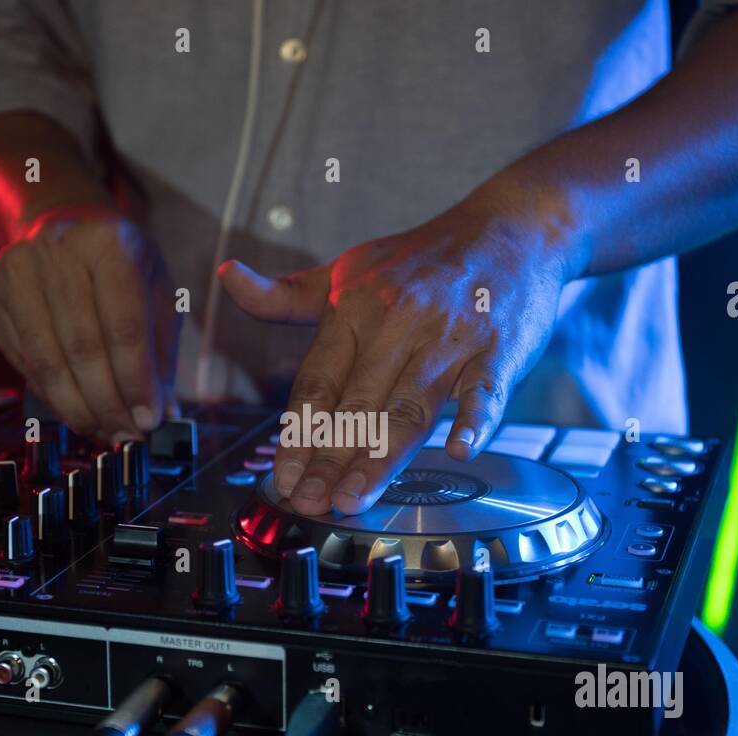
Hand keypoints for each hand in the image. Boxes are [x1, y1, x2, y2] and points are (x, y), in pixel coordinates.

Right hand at [0, 205, 179, 443]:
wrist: (67, 226)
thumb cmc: (121, 268)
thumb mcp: (156, 296)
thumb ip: (159, 354)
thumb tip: (162, 413)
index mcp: (108, 243)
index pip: (123, 325)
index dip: (136, 381)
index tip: (148, 419)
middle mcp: (56, 249)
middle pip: (81, 347)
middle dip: (107, 403)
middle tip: (127, 434)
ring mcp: (15, 268)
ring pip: (46, 360)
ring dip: (77, 407)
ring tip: (103, 429)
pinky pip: (22, 360)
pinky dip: (52, 395)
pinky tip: (75, 410)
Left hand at [219, 200, 572, 514]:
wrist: (512, 228)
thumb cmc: (423, 258)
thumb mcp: (347, 268)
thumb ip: (285, 293)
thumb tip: (225, 276)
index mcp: (354, 307)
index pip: (317, 383)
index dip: (298, 435)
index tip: (285, 478)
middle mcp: (398, 320)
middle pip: (357, 406)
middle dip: (329, 462)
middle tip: (311, 505)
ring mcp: (449, 336)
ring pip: (408, 409)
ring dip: (380, 460)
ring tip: (354, 499)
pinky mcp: (498, 348)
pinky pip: (483, 390)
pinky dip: (474, 420)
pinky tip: (459, 450)